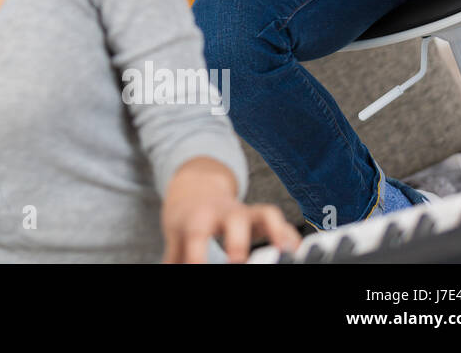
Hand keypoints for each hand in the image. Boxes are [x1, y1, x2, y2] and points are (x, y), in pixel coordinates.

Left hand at [161, 157, 300, 262]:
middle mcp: (224, 212)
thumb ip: (175, 257)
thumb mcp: (176, 235)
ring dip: (276, 232)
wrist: (197, 190)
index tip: (197, 269)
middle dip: (238, 241)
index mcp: (198, 216)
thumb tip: (164, 271)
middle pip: (234, 219)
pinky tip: (295, 251)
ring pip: (264, 213)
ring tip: (284, 253)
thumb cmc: (187, 219)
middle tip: (238, 261)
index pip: (196, 234)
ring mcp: (246, 213)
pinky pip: (281, 222)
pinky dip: (290, 235)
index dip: (197, 254)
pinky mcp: (262, 217)